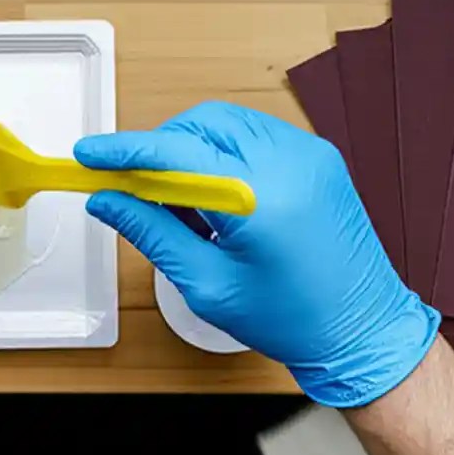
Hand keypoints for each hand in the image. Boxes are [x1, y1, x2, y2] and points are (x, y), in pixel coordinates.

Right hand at [75, 101, 438, 406]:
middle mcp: (290, 161)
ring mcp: (308, 153)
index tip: (89, 154)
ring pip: (225, 123)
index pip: (175, 151)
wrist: (364, 331)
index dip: (124, 151)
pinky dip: (223, 154)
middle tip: (135, 189)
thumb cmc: (293, 318)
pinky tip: (218, 200)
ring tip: (184, 206)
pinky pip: (253, 134)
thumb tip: (107, 201)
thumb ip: (151, 233)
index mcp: (261, 198)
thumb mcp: (207, 283)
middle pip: (199, 123)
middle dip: (159, 148)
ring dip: (190, 151)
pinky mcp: (317, 156)